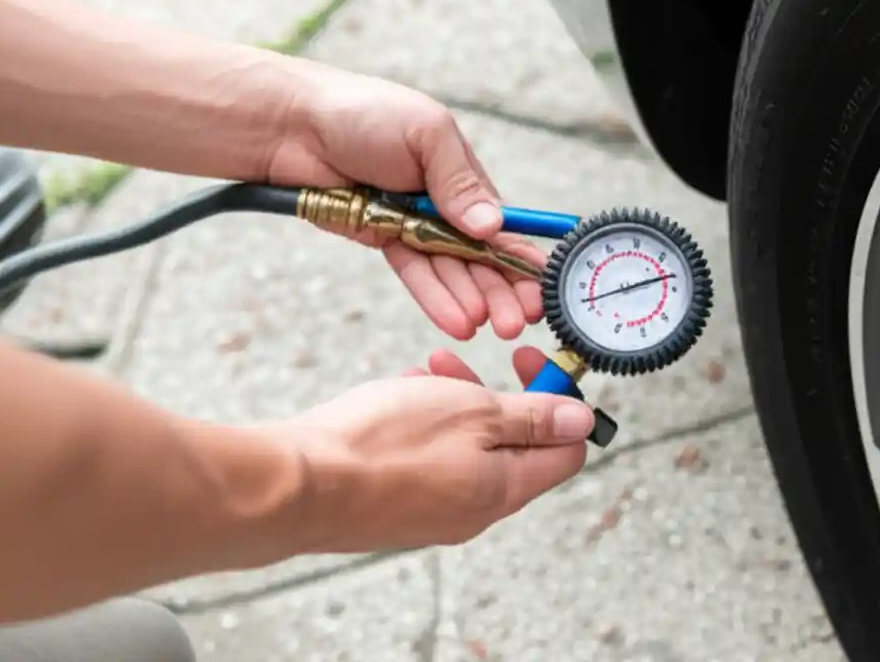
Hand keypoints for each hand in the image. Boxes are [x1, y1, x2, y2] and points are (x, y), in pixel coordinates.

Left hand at [266, 65, 544, 340]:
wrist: (293, 124)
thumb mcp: (426, 133)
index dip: (521, 257)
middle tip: (517, 322)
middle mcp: (444, 203)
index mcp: (462, 174)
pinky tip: (458, 321)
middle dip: (503, 290)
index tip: (539, 287)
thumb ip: (460, 181)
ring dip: (473, 300)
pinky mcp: (383, 240)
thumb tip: (492, 225)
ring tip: (490, 329)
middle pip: (480, 256)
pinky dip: (436, 298)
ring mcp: (414, 224)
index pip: (502, 224)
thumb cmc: (362, 111)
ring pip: (451, 272)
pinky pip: (416, 274)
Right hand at [280, 346, 591, 549]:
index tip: (530, 366)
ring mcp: (431, 513)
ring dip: (454, 403)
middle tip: (467, 366)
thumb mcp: (473, 412)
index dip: (560, 405)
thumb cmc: (384, 445)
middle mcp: (473, 511)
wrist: (299, 485)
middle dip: (495, 397)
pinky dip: (422, 424)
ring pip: (464, 449)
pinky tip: (400, 397)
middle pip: (512, 449)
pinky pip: (426, 460)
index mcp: (505, 491)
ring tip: (427, 374)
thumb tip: (581, 421)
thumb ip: (532, 418)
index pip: (565, 453)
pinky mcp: (394, 507)